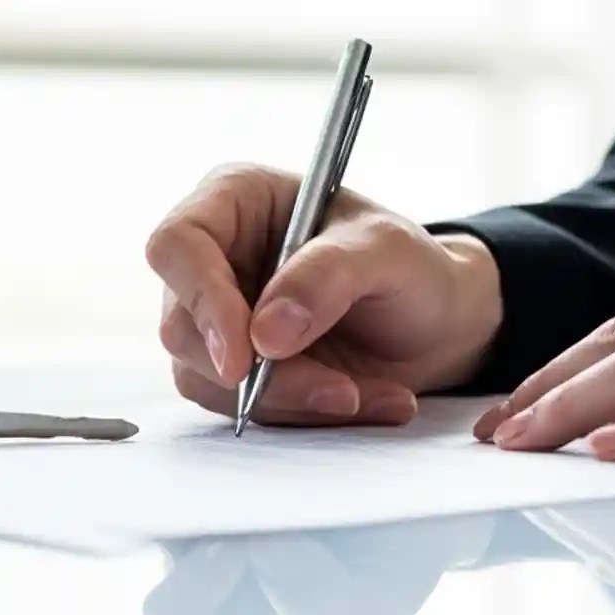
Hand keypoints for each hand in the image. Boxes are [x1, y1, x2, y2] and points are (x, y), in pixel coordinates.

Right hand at [146, 164, 501, 424]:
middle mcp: (215, 258)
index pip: (178, 245)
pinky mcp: (236, 370)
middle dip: (254, 373)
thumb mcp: (386, 250)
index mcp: (235, 200)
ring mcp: (219, 318)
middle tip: (333, 388)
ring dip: (287, 399)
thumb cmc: (409, 266)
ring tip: (362, 393)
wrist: (436, 323)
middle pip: (182, 325)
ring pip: (208, 378)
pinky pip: (241, 408)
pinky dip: (301, 414)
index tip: (243, 357)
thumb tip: (264, 333)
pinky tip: (361, 399)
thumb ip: (326, 277)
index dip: (200, 300)